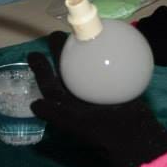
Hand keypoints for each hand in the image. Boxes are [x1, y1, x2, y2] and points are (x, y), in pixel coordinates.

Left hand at [28, 32, 166, 166]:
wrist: (134, 135)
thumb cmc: (101, 131)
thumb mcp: (73, 122)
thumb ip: (54, 112)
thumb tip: (33, 103)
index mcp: (67, 105)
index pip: (50, 84)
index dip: (40, 69)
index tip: (33, 53)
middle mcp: (80, 96)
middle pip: (67, 69)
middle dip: (60, 52)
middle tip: (58, 35)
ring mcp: (97, 90)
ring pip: (85, 65)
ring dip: (81, 49)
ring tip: (80, 32)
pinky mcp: (115, 86)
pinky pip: (107, 67)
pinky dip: (106, 55)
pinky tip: (108, 40)